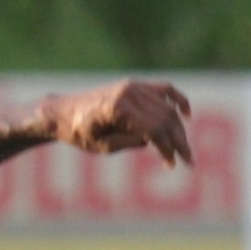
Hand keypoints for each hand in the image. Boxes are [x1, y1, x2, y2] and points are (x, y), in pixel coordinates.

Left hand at [35, 80, 192, 166]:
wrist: (62, 112)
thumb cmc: (77, 133)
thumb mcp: (101, 147)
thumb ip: (129, 143)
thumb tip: (154, 141)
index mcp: (117, 108)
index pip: (153, 129)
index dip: (166, 148)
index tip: (172, 164)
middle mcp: (128, 93)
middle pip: (164, 117)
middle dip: (178, 141)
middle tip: (188, 161)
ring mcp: (133, 86)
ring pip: (167, 106)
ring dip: (178, 128)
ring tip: (184, 147)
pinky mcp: (135, 85)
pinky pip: (164, 89)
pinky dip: (177, 100)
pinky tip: (186, 115)